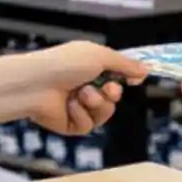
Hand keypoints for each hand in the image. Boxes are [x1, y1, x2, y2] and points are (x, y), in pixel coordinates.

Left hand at [23, 41, 147, 134]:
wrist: (35, 84)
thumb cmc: (64, 64)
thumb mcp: (100, 56)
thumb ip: (125, 64)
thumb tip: (145, 70)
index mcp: (89, 67)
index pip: (116, 76)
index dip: (125, 79)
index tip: (134, 79)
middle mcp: (84, 86)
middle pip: (114, 97)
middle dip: (113, 93)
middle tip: (107, 89)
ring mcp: (77, 106)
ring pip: (104, 113)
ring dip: (96, 103)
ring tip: (81, 94)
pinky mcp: (69, 124)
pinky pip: (88, 125)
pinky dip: (81, 114)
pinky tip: (69, 105)